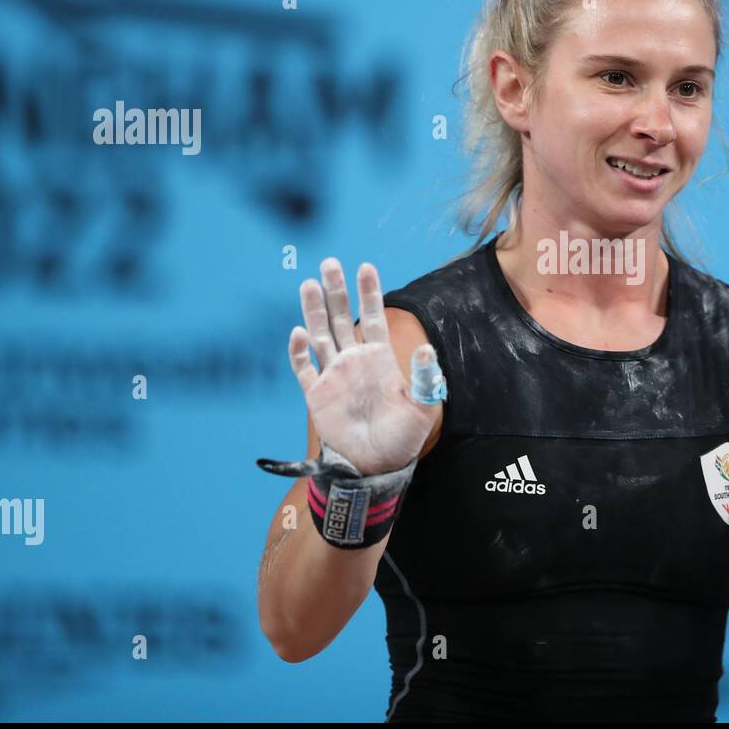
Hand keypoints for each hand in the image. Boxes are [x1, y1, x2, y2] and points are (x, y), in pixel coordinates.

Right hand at [288, 257, 443, 474]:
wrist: (376, 466)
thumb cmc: (402, 438)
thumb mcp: (422, 407)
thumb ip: (426, 378)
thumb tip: (428, 348)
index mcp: (379, 358)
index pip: (373, 317)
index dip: (369, 292)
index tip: (366, 266)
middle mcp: (354, 360)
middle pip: (341, 317)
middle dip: (336, 290)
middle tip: (330, 262)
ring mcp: (333, 375)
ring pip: (320, 334)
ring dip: (314, 310)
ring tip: (310, 283)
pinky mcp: (316, 394)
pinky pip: (304, 368)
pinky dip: (299, 351)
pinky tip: (300, 332)